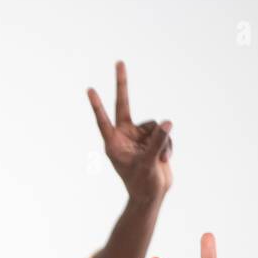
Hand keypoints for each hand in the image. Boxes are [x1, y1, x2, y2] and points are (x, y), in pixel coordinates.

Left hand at [88, 60, 172, 203]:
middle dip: (122, 84)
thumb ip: (157, 142)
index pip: (104, 120)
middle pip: (124, 105)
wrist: (152, 195)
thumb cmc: (142, 184)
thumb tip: (166, 122)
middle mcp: (124, 136)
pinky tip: (164, 159)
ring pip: (154, 125)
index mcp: (114, 143)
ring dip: (162, 141)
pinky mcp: (152, 139)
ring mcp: (138, 136)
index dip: (98, 105)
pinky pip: (164, 132)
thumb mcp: (149, 163)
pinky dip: (168, 145)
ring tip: (159, 159)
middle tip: (119, 62)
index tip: (89, 90)